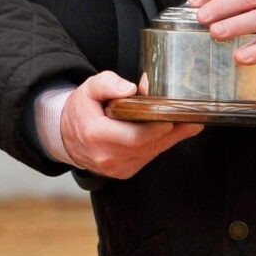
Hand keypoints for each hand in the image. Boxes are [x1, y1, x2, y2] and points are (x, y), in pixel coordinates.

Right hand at [55, 72, 202, 179]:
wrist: (66, 137)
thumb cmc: (81, 110)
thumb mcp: (88, 88)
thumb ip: (108, 83)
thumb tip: (131, 88)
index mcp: (96, 135)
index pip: (135, 136)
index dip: (157, 127)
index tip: (175, 114)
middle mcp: (106, 157)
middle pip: (148, 145)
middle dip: (171, 130)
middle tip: (190, 115)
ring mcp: (116, 168)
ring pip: (152, 152)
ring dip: (169, 137)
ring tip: (188, 121)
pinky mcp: (124, 172)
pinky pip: (148, 157)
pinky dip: (159, 143)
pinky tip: (170, 131)